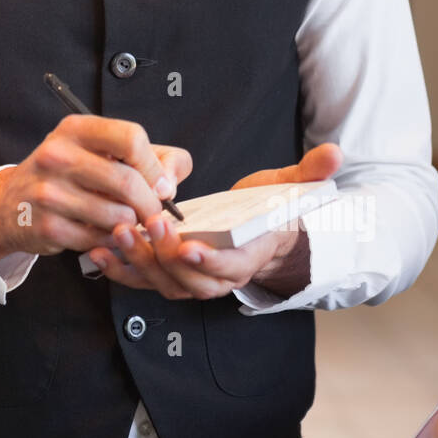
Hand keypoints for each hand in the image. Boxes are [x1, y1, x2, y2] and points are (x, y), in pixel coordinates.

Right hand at [0, 114, 192, 262]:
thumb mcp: (99, 151)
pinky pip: (99, 239)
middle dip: (151, 204)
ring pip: (117, 215)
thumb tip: (171, 182)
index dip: (154, 166)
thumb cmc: (67, 175)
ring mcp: (49, 192)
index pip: (131, 138)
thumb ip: (148, 156)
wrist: (11, 204)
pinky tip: (103, 232)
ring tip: (124, 220)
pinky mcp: (46, 226)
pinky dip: (111, 241)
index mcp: (75, 129)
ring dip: (130, 224)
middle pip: (127, 181)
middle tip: (154, 214)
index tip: (161, 184)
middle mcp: (57, 155)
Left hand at [86, 142, 343, 300]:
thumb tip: (336, 154)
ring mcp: (192, 279)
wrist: (256, 233)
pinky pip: (143, 279)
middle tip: (149, 226)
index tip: (190, 246)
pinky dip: (120, 270)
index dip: (211, 261)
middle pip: (191, 280)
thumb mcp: (292, 188)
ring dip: (139, 263)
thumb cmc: (270, 210)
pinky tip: (100, 251)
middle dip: (166, 257)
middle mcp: (220, 275)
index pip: (232, 267)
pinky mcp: (168, 274)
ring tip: (118, 234)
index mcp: (250, 255)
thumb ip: (311, 173)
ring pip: (163, 282)